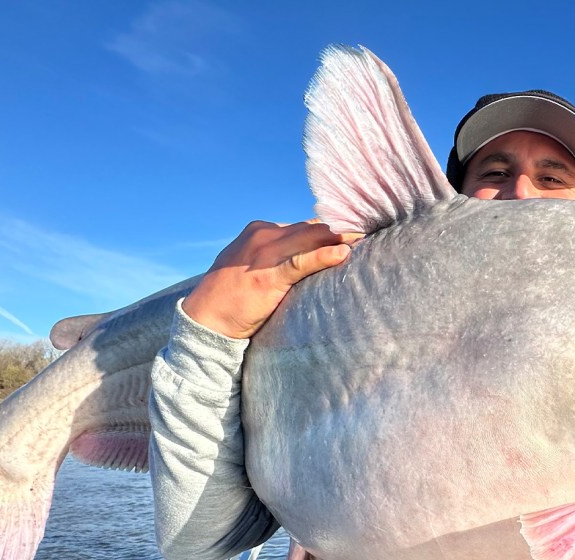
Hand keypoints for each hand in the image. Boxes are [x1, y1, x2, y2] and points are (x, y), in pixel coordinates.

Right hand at [182, 220, 363, 338]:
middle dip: (339, 226)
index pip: (303, 225)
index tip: (353, 227)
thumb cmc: (232, 297)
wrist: (206, 320)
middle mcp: (263, 236)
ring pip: (309, 239)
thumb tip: (309, 257)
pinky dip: (323, 256)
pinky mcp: (268, 276)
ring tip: (363, 233)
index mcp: (260, 231)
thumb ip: (278, 257)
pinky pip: (301, 262)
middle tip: (368, 224)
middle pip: (310, 228)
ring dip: (339, 235)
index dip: (329, 228)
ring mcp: (265, 255)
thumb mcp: (253, 266)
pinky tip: (343, 253)